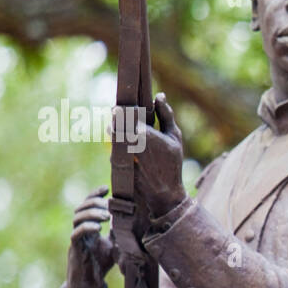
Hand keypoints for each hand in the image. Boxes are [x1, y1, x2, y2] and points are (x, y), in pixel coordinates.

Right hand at [65, 185, 117, 287]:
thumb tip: (136, 220)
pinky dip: (87, 227)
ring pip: (77, 218)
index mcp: (90, 226)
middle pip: (81, 208)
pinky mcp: (76, 250)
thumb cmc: (101, 263)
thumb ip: (120, 232)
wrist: (89, 285)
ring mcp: (77, 239)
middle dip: (94, 202)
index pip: (88, 205)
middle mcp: (81, 230)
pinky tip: (98, 227)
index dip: (95, 194)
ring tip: (107, 216)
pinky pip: (76, 234)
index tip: (107, 188)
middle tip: (108, 204)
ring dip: (92, 213)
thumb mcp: (115, 244)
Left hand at [118, 93, 186, 217]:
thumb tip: (159, 95)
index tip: (117, 107)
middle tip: (116, 116)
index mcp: (143, 132)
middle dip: (115, 120)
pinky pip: (113, 149)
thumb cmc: (173, 164)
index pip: (123, 114)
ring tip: (119, 131)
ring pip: (112, 137)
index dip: (118, 110)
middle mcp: (129, 142)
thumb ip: (166, 115)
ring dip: (114, 132)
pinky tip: (125, 148)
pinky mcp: (116, 163)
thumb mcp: (175, 137)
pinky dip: (116, 146)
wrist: (164, 192)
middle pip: (115, 124)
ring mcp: (121, 154)